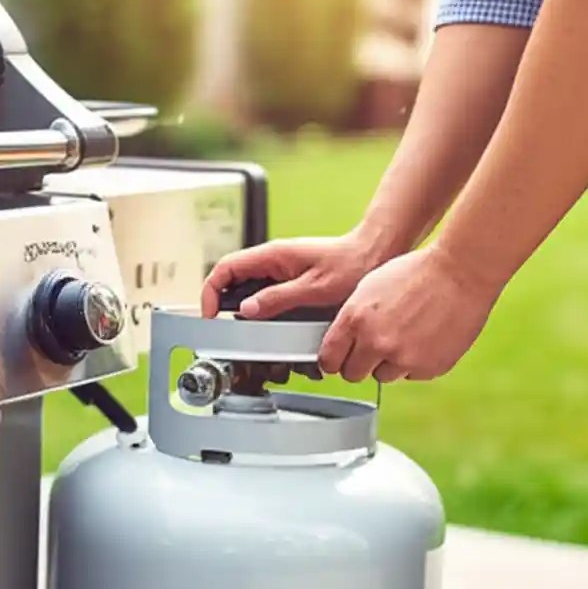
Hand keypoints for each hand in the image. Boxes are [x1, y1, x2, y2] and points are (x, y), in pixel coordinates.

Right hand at [201, 233, 388, 318]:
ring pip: (249, 292)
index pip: (225, 268)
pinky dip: (265, 313)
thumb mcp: (315, 287)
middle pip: (233, 281)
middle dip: (225, 306)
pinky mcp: (292, 281)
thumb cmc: (351, 265)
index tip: (210, 315)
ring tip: (253, 335)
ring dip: (246, 312)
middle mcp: (273, 262)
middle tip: (229, 331)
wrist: (377, 253)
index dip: (211, 292)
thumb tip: (246, 309)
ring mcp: (281, 271)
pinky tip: (276, 330)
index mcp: (272, 255)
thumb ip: (279, 298)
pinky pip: (268, 296)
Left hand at [319, 244, 502, 382]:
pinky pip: (412, 374)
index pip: (328, 360)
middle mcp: (376, 343)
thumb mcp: (370, 287)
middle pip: (352, 374)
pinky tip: (426, 337)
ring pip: (383, 376)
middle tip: (373, 348)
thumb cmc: (416, 272)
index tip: (338, 359)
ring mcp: (403, 358)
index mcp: (355, 320)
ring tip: (406, 336)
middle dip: (359, 363)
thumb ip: (352, 319)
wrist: (461, 272)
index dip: (333, 360)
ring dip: (389, 363)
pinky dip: (415, 362)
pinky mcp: (428, 367)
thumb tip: (342, 342)